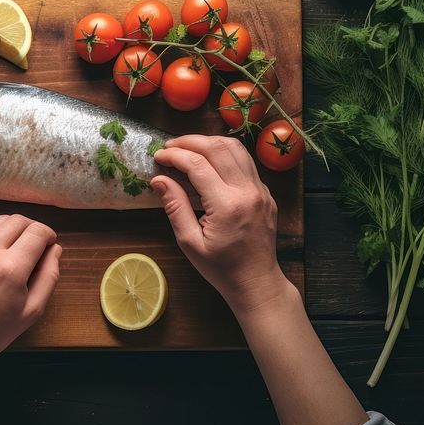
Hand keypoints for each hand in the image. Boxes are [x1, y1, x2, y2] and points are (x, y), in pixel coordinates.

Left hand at [0, 215, 61, 378]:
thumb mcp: (32, 311)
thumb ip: (49, 276)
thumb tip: (55, 249)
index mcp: (11, 269)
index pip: (37, 232)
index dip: (49, 235)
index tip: (50, 246)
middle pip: (18, 220)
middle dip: (32, 228)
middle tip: (36, 245)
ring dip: (12, 226)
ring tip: (16, 244)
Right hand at [151, 135, 291, 314]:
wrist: (257, 282)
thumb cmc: (221, 268)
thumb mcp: (189, 242)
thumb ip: (175, 206)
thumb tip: (158, 179)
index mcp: (227, 205)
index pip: (198, 165)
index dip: (174, 156)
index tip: (158, 157)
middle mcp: (248, 191)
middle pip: (218, 148)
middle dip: (190, 141)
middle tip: (169, 147)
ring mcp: (261, 190)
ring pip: (236, 148)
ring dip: (209, 142)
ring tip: (187, 149)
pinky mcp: (265, 193)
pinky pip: (245, 162)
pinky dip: (224, 154)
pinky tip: (208, 163)